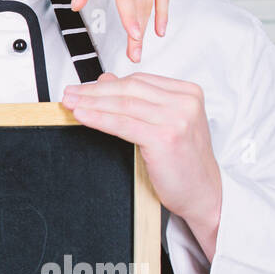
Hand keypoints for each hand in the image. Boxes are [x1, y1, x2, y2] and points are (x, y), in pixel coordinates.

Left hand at [62, 72, 221, 259]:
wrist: (205, 194)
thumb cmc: (186, 162)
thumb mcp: (164, 123)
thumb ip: (139, 100)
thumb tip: (106, 79)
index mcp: (188, 93)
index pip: (138, 81)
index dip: (105, 83)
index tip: (82, 88)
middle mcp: (185, 102)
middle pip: (128, 90)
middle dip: (93, 91)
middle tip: (69, 94)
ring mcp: (177, 119)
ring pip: (123, 105)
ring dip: (91, 103)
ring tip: (70, 104)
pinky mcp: (165, 137)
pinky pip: (123, 124)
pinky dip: (99, 119)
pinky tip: (82, 117)